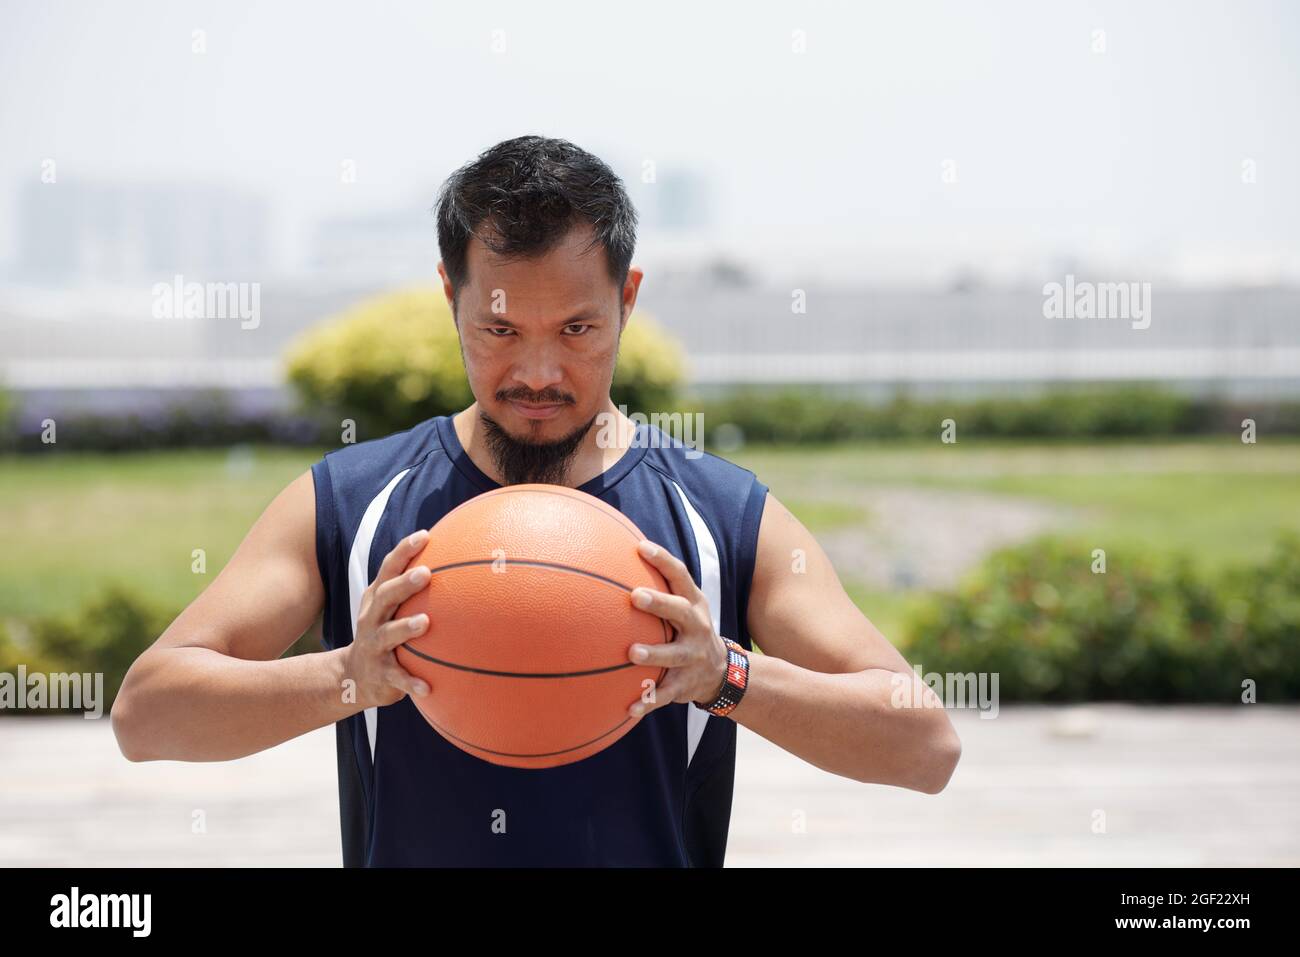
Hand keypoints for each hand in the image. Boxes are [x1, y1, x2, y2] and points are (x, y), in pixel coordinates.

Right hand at [342, 528, 433, 709]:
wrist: (353, 676)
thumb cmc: (385, 632)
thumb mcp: (391, 609)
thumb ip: (413, 589)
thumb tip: (460, 563)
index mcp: (377, 598)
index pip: (388, 568)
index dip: (404, 551)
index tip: (424, 536)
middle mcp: (372, 618)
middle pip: (385, 596)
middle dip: (404, 584)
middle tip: (426, 574)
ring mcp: (374, 645)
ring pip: (388, 634)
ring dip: (405, 627)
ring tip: (425, 622)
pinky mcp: (380, 672)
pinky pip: (397, 677)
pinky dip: (411, 682)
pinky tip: (427, 687)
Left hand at [626, 539, 727, 716]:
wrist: (722, 673)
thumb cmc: (688, 630)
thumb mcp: (685, 606)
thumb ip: (660, 588)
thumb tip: (616, 559)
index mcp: (693, 604)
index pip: (680, 576)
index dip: (662, 560)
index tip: (641, 548)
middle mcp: (696, 628)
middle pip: (680, 611)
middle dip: (660, 603)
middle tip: (636, 596)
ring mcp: (693, 656)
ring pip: (674, 655)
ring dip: (654, 654)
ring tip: (632, 653)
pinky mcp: (685, 684)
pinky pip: (665, 694)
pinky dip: (647, 702)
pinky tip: (629, 708)